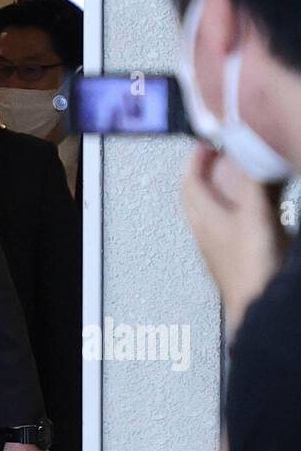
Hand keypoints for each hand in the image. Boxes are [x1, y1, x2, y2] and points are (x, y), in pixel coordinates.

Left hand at [182, 145, 286, 335]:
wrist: (259, 307)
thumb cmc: (252, 269)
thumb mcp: (257, 215)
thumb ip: (256, 182)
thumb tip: (255, 155)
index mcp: (206, 220)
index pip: (191, 183)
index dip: (197, 160)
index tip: (207, 143)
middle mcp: (208, 233)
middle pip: (198, 197)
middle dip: (206, 174)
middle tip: (218, 157)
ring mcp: (220, 248)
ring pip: (213, 212)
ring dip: (223, 192)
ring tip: (238, 178)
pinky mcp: (235, 259)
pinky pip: (231, 226)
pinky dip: (240, 210)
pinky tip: (257, 212)